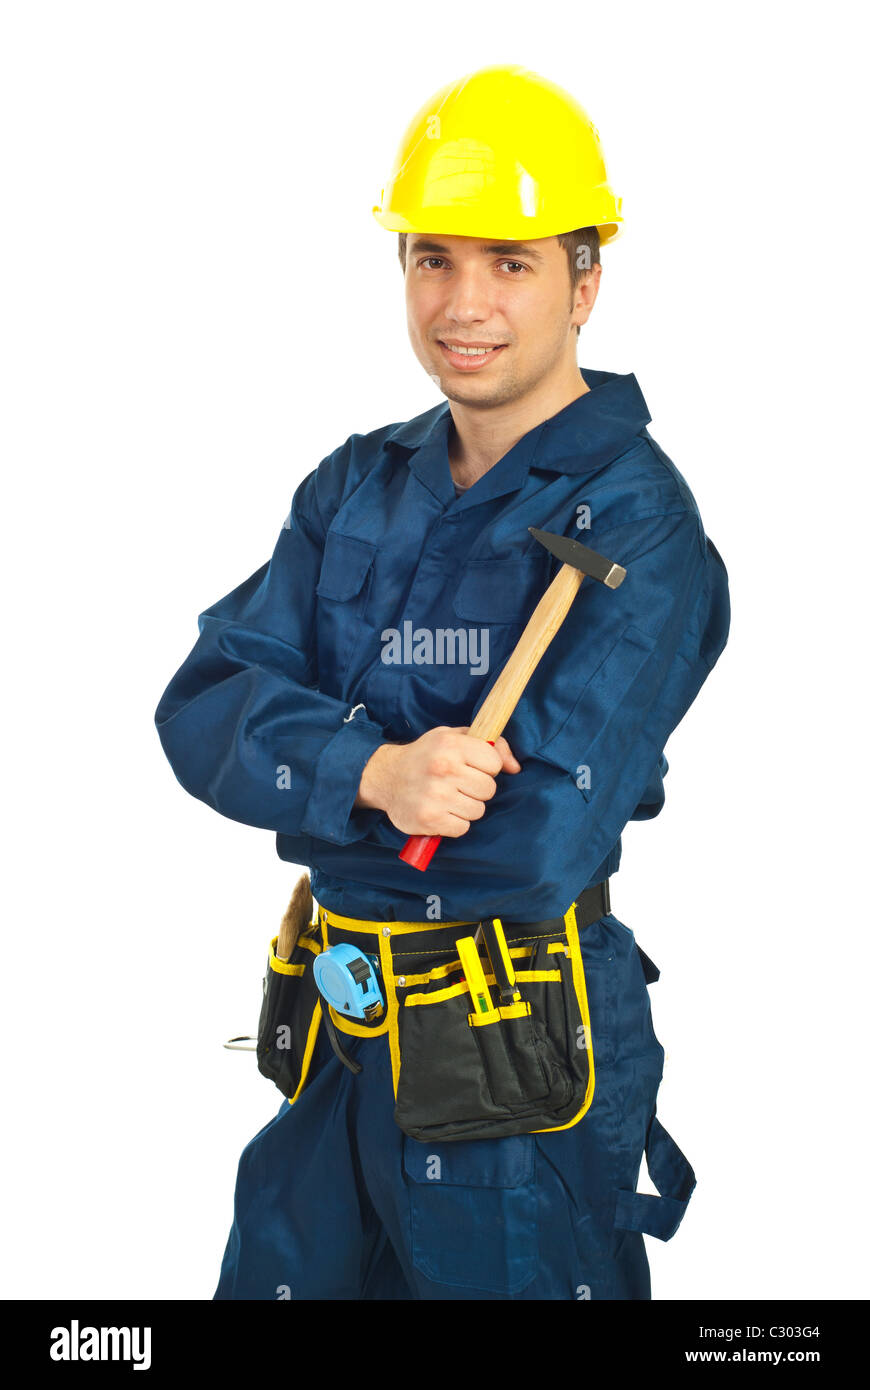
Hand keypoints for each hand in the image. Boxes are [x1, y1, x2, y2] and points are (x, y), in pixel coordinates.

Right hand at [355, 726, 521, 836]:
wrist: (385, 777)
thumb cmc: (426, 756)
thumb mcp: (454, 738)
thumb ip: (491, 745)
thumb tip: (515, 768)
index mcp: (450, 745)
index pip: (494, 763)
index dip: (486, 767)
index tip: (471, 767)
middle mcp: (443, 769)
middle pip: (488, 789)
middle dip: (477, 789)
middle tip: (458, 784)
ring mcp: (436, 796)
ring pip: (478, 810)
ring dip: (466, 807)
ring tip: (448, 797)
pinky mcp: (429, 819)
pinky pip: (462, 828)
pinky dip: (454, 823)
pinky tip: (441, 811)